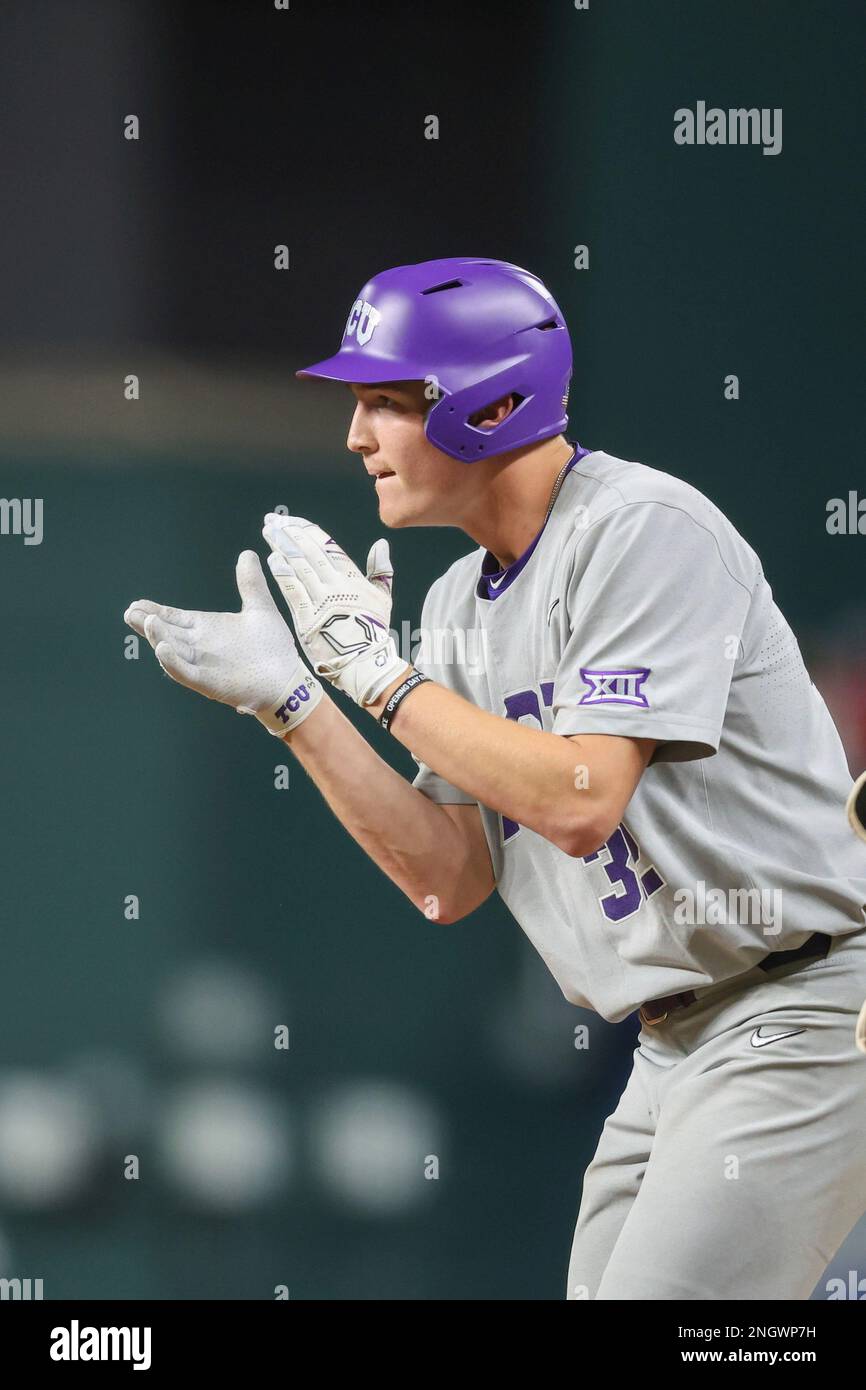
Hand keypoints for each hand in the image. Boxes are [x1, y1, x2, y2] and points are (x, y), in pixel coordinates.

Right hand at [124, 550, 322, 734]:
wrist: (289, 678)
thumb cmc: (273, 648)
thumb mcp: (260, 608)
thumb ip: (250, 583)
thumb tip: (247, 554)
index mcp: (206, 629)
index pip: (175, 618)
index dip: (156, 611)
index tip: (138, 603)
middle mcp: (199, 647)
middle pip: (166, 633)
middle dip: (148, 623)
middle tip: (131, 612)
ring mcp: (202, 665)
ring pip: (172, 651)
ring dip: (158, 637)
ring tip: (146, 622)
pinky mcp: (209, 682)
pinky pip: (185, 673)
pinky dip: (173, 662)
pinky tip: (163, 648)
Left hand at [262, 514, 409, 706]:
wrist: (365, 662)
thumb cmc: (374, 631)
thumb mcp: (383, 597)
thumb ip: (381, 569)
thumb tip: (381, 544)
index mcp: (352, 577)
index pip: (326, 545)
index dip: (307, 530)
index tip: (291, 520)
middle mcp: (335, 584)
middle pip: (308, 551)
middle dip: (289, 533)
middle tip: (272, 521)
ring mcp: (320, 600)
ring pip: (298, 567)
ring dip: (281, 547)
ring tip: (268, 533)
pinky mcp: (307, 618)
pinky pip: (292, 591)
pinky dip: (282, 574)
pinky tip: (271, 560)